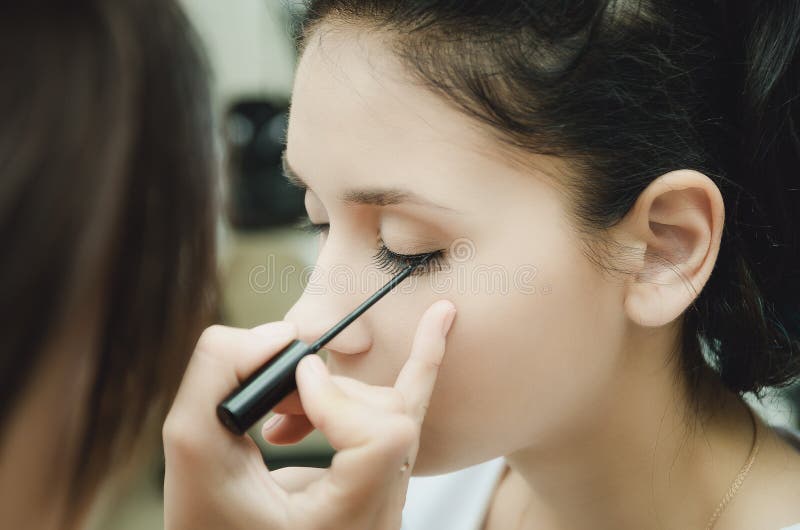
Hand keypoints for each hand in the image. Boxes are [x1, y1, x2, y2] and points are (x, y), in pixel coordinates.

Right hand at [162, 299, 456, 529]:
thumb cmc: (208, 519)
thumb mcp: (192, 454)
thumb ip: (217, 379)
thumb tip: (279, 334)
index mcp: (343, 523)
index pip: (384, 437)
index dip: (336, 395)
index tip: (291, 388)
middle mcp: (379, 513)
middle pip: (388, 413)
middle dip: (326, 389)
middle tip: (271, 403)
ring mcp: (387, 496)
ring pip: (395, 408)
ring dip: (335, 391)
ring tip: (281, 418)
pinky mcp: (383, 476)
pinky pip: (415, 409)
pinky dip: (423, 361)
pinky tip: (440, 320)